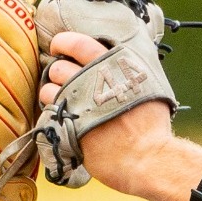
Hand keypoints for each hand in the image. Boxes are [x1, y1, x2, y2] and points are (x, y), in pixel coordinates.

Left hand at [38, 31, 174, 193]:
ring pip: (49, 89)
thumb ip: (129, 70)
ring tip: (59, 98)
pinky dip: (51, 111)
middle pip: (59, 67)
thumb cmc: (152, 126)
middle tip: (61, 78)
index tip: (58, 46)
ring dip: (49, 92)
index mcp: (116, 68)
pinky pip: (50, 112)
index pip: (80, 44)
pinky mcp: (71, 127)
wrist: (149, 159)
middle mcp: (96, 83)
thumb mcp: (148, 87)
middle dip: (56, 71)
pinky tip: (60, 116)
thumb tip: (117, 57)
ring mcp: (81, 105)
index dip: (64, 42)